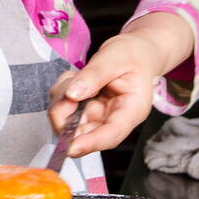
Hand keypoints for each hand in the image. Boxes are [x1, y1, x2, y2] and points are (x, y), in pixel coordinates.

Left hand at [47, 12, 194, 156]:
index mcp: (132, 110)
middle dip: (66, 117)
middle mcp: (114, 118)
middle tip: (63, 94)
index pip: (111, 134)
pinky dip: (62, 93)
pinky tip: (75, 78)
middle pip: (85, 133)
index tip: (69, 147)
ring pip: (69, 121)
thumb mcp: (116, 57)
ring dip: (62, 101)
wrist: (137, 51)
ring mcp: (98, 115)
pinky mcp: (86, 109)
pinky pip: (65, 108)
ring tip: (75, 76)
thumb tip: (72, 94)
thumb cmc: (133, 54)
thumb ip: (95, 75)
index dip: (90, 143)